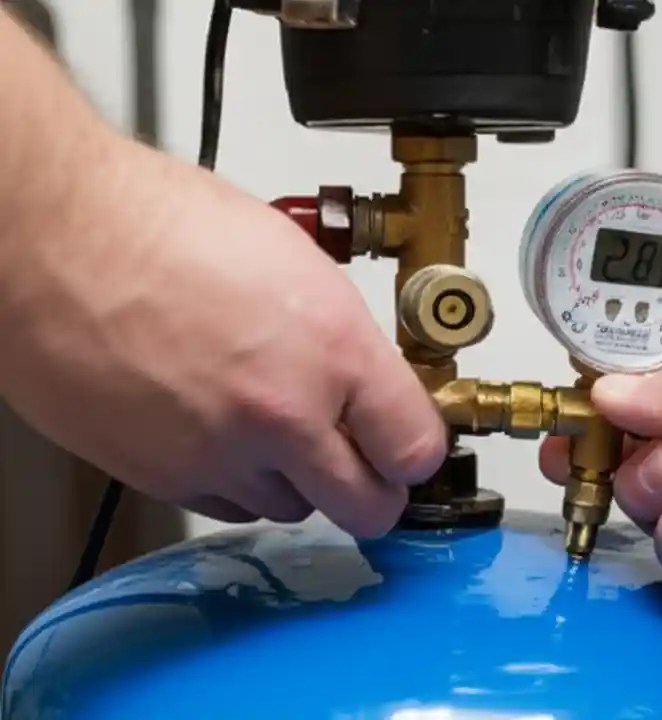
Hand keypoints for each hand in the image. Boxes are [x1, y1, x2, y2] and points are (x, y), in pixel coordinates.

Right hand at [0, 130, 447, 537]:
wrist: (52, 237)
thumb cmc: (157, 226)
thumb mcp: (297, 263)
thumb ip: (345, 339)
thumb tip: (373, 380)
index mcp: (331, 350)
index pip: (418, 448)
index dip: (420, 451)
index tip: (414, 448)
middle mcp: (281, 414)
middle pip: (369, 507)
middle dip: (377, 491)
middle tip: (372, 466)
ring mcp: (219, 454)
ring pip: (295, 509)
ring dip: (300, 481)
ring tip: (277, 426)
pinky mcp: (162, 476)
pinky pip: (227, 505)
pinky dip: (238, 481)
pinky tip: (226, 433)